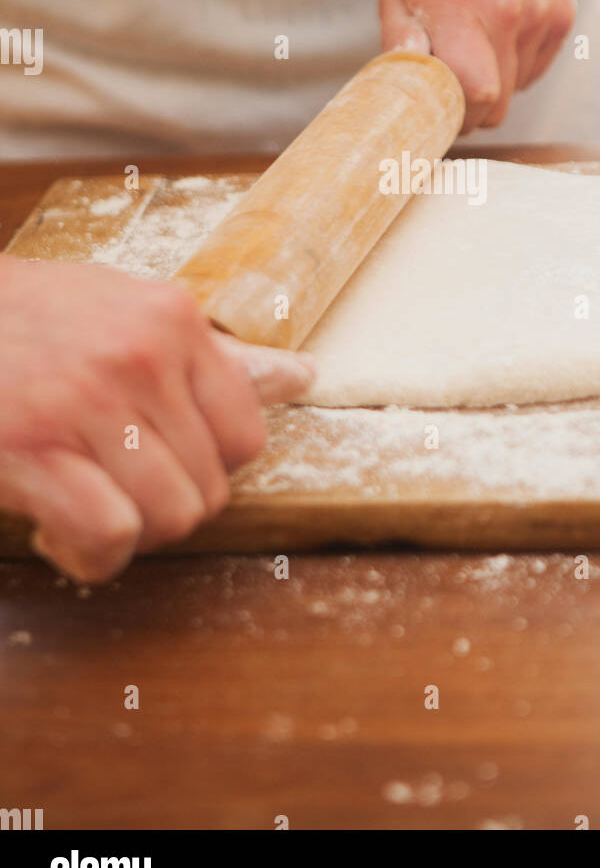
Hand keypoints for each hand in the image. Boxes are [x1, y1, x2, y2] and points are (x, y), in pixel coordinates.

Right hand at [0, 257, 313, 582]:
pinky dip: (89, 556)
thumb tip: (303, 377)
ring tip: (80, 506)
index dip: (204, 468)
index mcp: (171, 319)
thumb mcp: (121, 312)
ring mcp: (88, 400)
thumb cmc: (21, 323)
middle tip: (106, 484)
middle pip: (211, 487)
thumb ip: (210, 356)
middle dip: (162, 504)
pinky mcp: (34, 448)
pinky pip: (112, 535)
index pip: (247, 436)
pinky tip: (56, 532)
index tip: (154, 461)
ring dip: (127, 535)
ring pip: (171, 516)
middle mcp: (141, 354)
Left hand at [380, 0, 574, 131]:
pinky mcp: (563, 16)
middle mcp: (508, 11)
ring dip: (493, 83)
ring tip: (474, 42)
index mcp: (460, 7)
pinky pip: (534, 70)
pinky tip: (499, 30)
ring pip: (515, 89)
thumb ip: (397, 40)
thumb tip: (403, 89)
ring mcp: (541, 13)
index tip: (438, 114)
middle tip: (450, 90)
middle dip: (471, 111)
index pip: (475, 91)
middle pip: (498, 103)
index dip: (456, 115)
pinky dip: (515, 65)